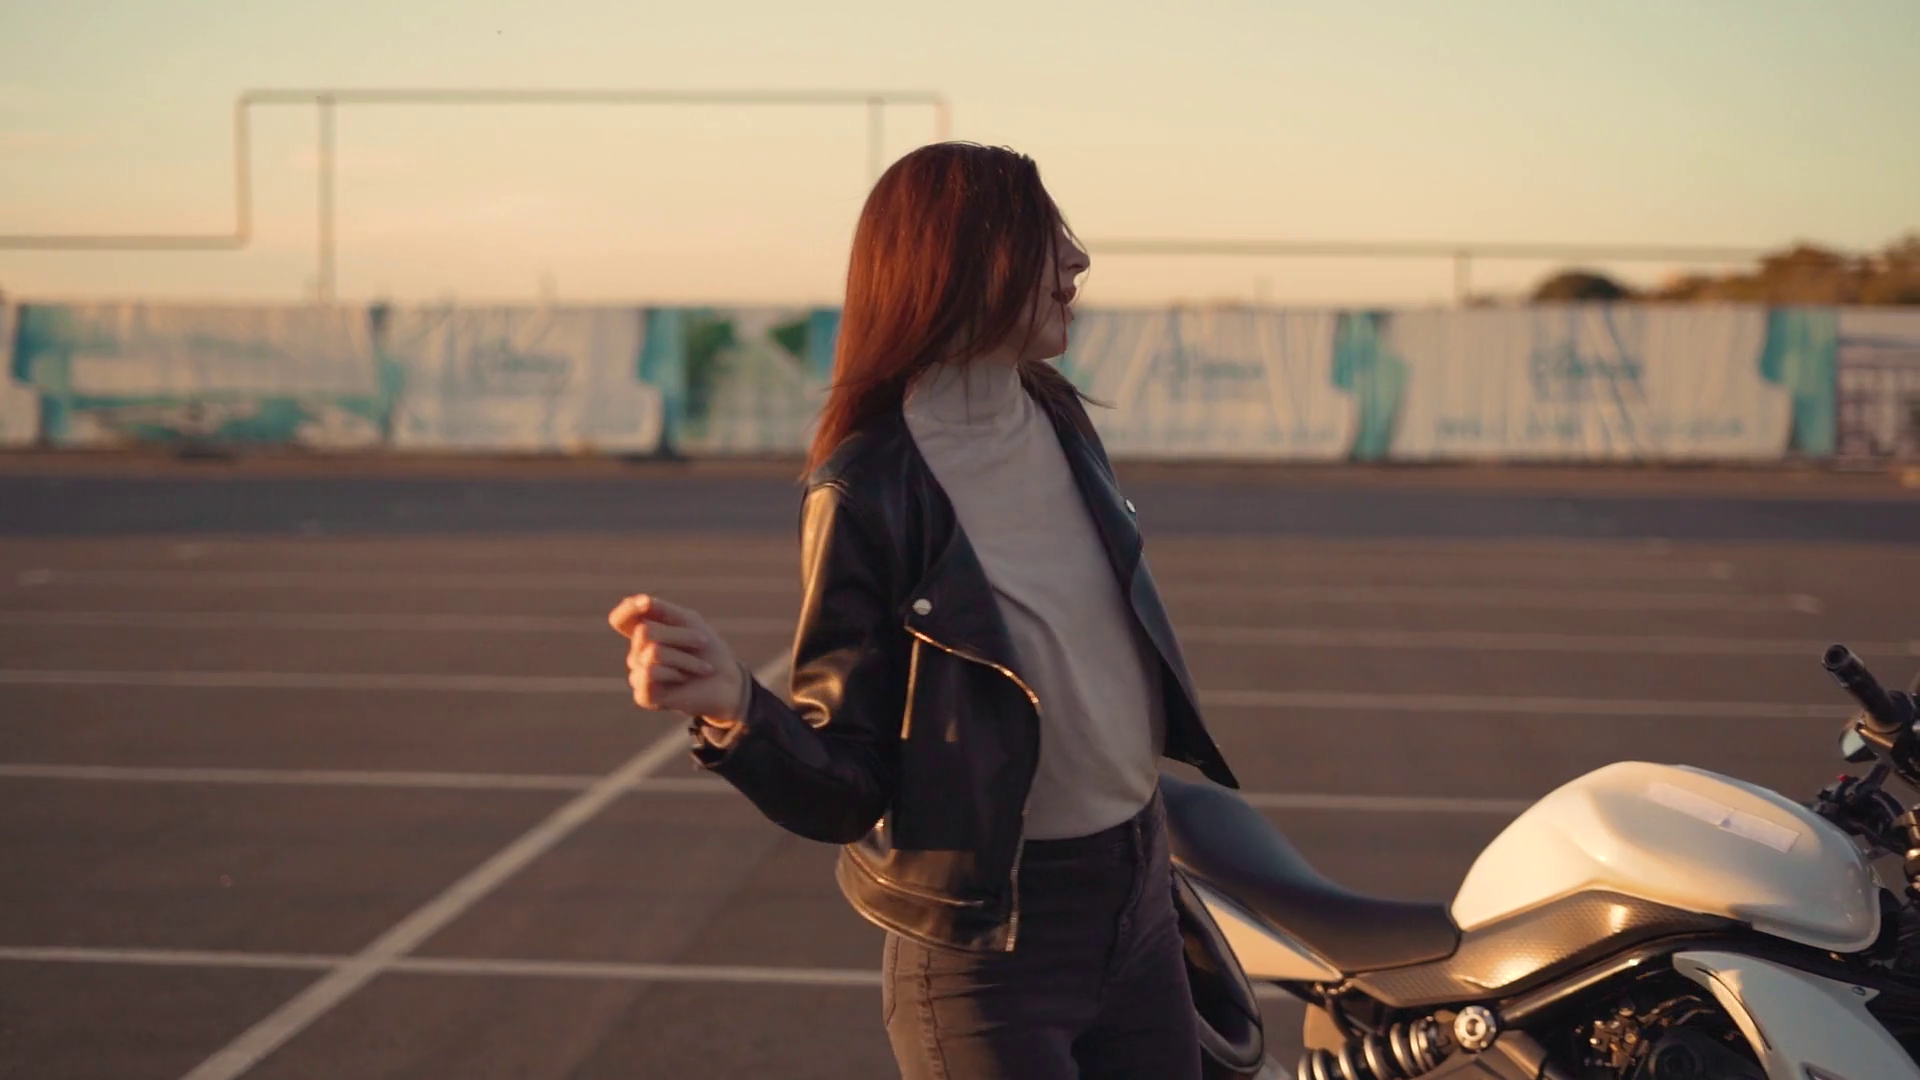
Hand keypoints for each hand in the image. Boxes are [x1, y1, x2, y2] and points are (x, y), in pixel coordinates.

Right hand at [607, 594, 747, 723]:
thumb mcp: (689, 622)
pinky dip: (675, 672)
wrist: (728, 683)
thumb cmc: (708, 651)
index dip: (628, 609)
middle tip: (702, 642)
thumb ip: (662, 610)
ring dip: (685, 657)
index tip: (646, 602)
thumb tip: (642, 600)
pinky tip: (684, 679)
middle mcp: (637, 655)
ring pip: (652, 652)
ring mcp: (638, 676)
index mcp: (644, 635)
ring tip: (701, 666)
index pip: (620, 620)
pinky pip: (650, 672)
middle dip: (679, 634)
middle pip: (643, 632)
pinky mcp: (643, 696)